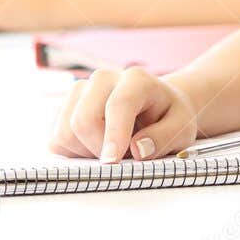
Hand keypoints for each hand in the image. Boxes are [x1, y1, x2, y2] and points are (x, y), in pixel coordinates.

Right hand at [49, 67, 198, 162]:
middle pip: (84, 120)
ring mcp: (80, 92)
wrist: (155, 105)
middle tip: (123, 158)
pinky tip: (96, 146)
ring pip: (65, 132)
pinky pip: (57, 140)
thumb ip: (165, 137)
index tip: (112, 160)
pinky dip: (74, 153)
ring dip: (87, 152)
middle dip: (99, 149)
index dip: (113, 135)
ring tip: (113, 149)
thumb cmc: (168, 116)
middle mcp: (103, 79)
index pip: (118, 104)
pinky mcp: (65, 109)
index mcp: (136, 80)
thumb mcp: (182, 127)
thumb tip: (138, 149)